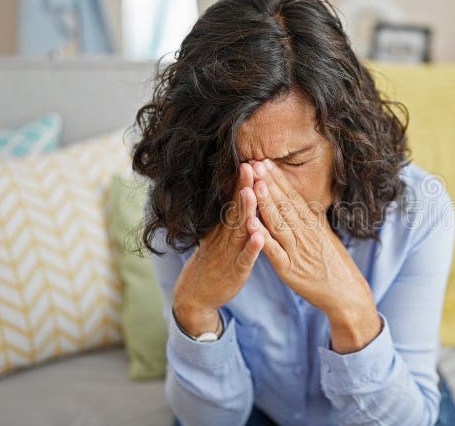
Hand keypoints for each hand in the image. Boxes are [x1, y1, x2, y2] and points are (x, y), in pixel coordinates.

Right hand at [172, 162, 263, 334]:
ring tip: (252, 192)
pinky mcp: (235, 272)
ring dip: (246, 211)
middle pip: (235, 209)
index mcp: (223, 228)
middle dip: (243, 187)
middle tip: (250, 166)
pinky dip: (251, 249)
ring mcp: (229, 254)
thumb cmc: (212, 263)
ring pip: (239, 230)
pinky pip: (244, 259)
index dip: (240, 182)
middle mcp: (225, 237)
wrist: (195, 295)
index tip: (249, 160)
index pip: (232, 200)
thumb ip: (229, 217)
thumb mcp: (218, 237)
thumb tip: (239, 193)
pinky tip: (259, 237)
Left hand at [248, 158, 381, 351]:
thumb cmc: (335, 266)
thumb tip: (302, 202)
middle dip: (268, 184)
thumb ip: (312, 220)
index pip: (293, 197)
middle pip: (285, 205)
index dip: (278, 179)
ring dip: (266, 204)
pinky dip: (263, 238)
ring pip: (279, 223)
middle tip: (254, 163)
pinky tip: (252, 225)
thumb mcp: (325, 237)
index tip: (266, 162)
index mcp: (313, 225)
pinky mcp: (290, 270)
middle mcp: (305, 234)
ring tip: (254, 185)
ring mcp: (297, 251)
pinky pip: (274, 252)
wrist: (347, 294)